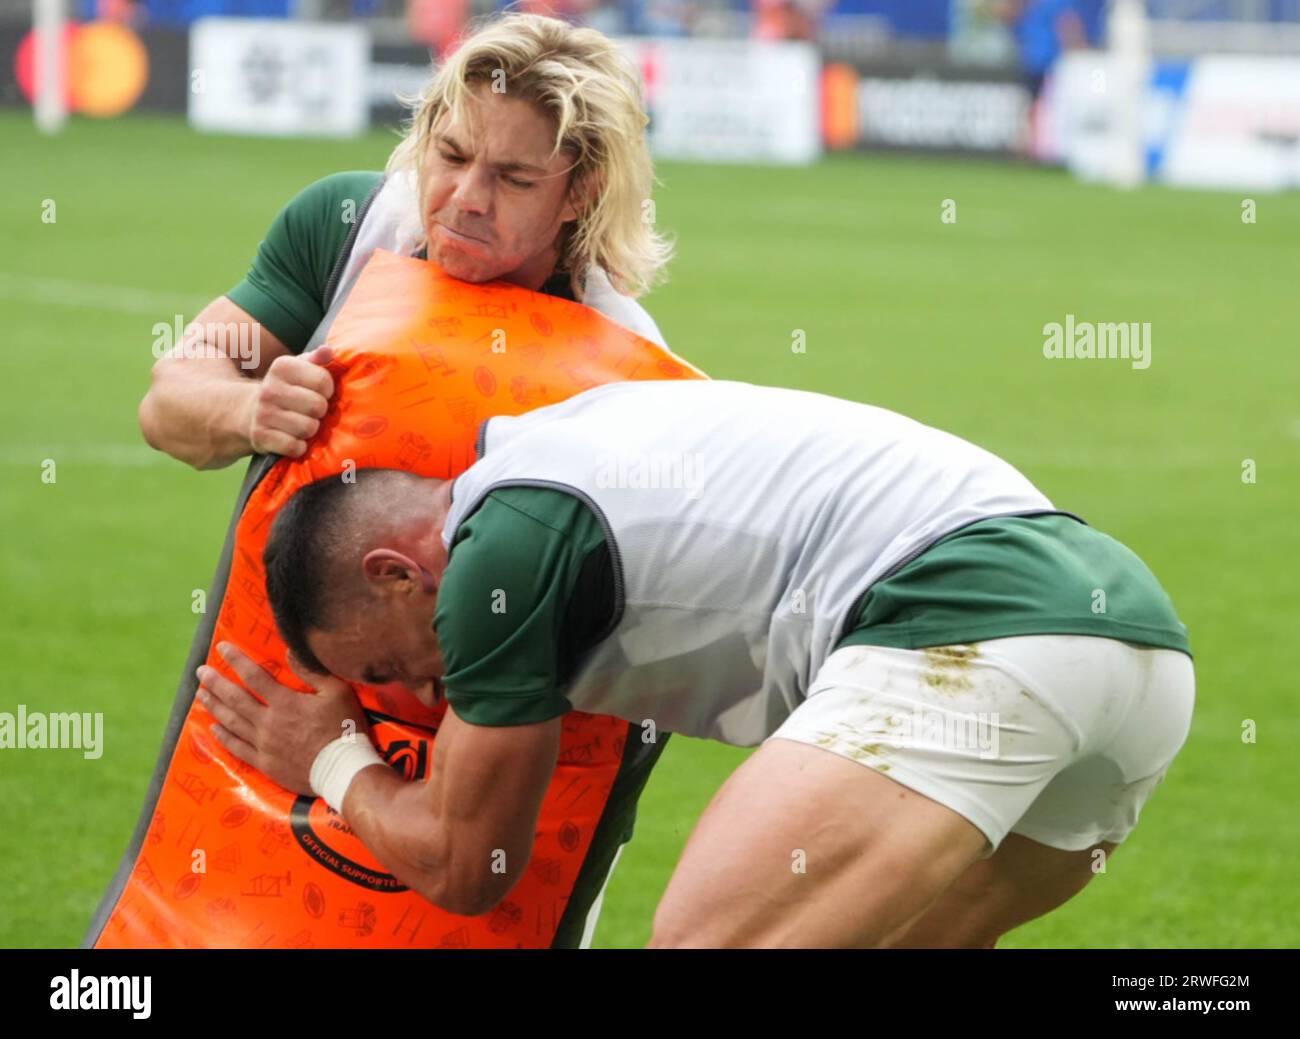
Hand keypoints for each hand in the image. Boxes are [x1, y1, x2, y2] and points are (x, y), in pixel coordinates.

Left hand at [197, 641, 370, 795]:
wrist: (343, 770)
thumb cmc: (344, 729)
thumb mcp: (337, 693)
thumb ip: (311, 672)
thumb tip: (289, 652)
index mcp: (285, 702)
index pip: (254, 676)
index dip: (237, 660)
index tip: (222, 647)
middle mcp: (268, 722)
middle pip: (235, 699)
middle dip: (215, 682)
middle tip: (200, 671)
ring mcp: (263, 745)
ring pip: (231, 722)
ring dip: (214, 707)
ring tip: (201, 695)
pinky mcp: (264, 764)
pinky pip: (237, 748)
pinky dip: (223, 737)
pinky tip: (213, 729)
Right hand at [244, 347, 334, 456]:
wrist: (251, 411)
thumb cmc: (286, 388)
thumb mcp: (299, 368)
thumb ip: (317, 360)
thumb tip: (328, 351)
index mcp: (282, 367)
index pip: (324, 381)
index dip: (328, 390)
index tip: (320, 392)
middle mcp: (269, 388)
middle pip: (318, 406)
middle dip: (320, 411)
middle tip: (311, 410)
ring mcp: (263, 413)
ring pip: (308, 428)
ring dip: (310, 430)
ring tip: (302, 423)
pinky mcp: (260, 436)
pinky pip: (295, 447)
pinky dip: (299, 446)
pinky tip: (292, 438)